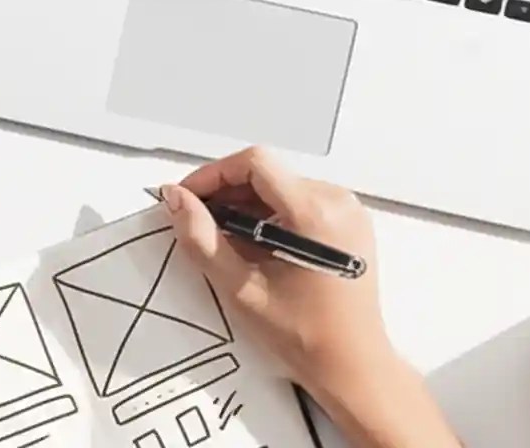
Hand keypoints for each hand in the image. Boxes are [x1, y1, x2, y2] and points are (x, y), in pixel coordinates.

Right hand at [164, 147, 459, 447]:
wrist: (353, 365)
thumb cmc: (303, 335)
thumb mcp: (242, 290)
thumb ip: (203, 240)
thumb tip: (175, 199)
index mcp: (316, 213)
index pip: (255, 163)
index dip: (213, 174)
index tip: (186, 198)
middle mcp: (338, 201)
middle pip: (268, 173)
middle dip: (226, 192)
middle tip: (196, 222)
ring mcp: (349, 210)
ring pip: (282, 185)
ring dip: (247, 204)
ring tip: (223, 238)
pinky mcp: (350, 222)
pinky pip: (302, 200)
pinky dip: (271, 213)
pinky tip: (254, 244)